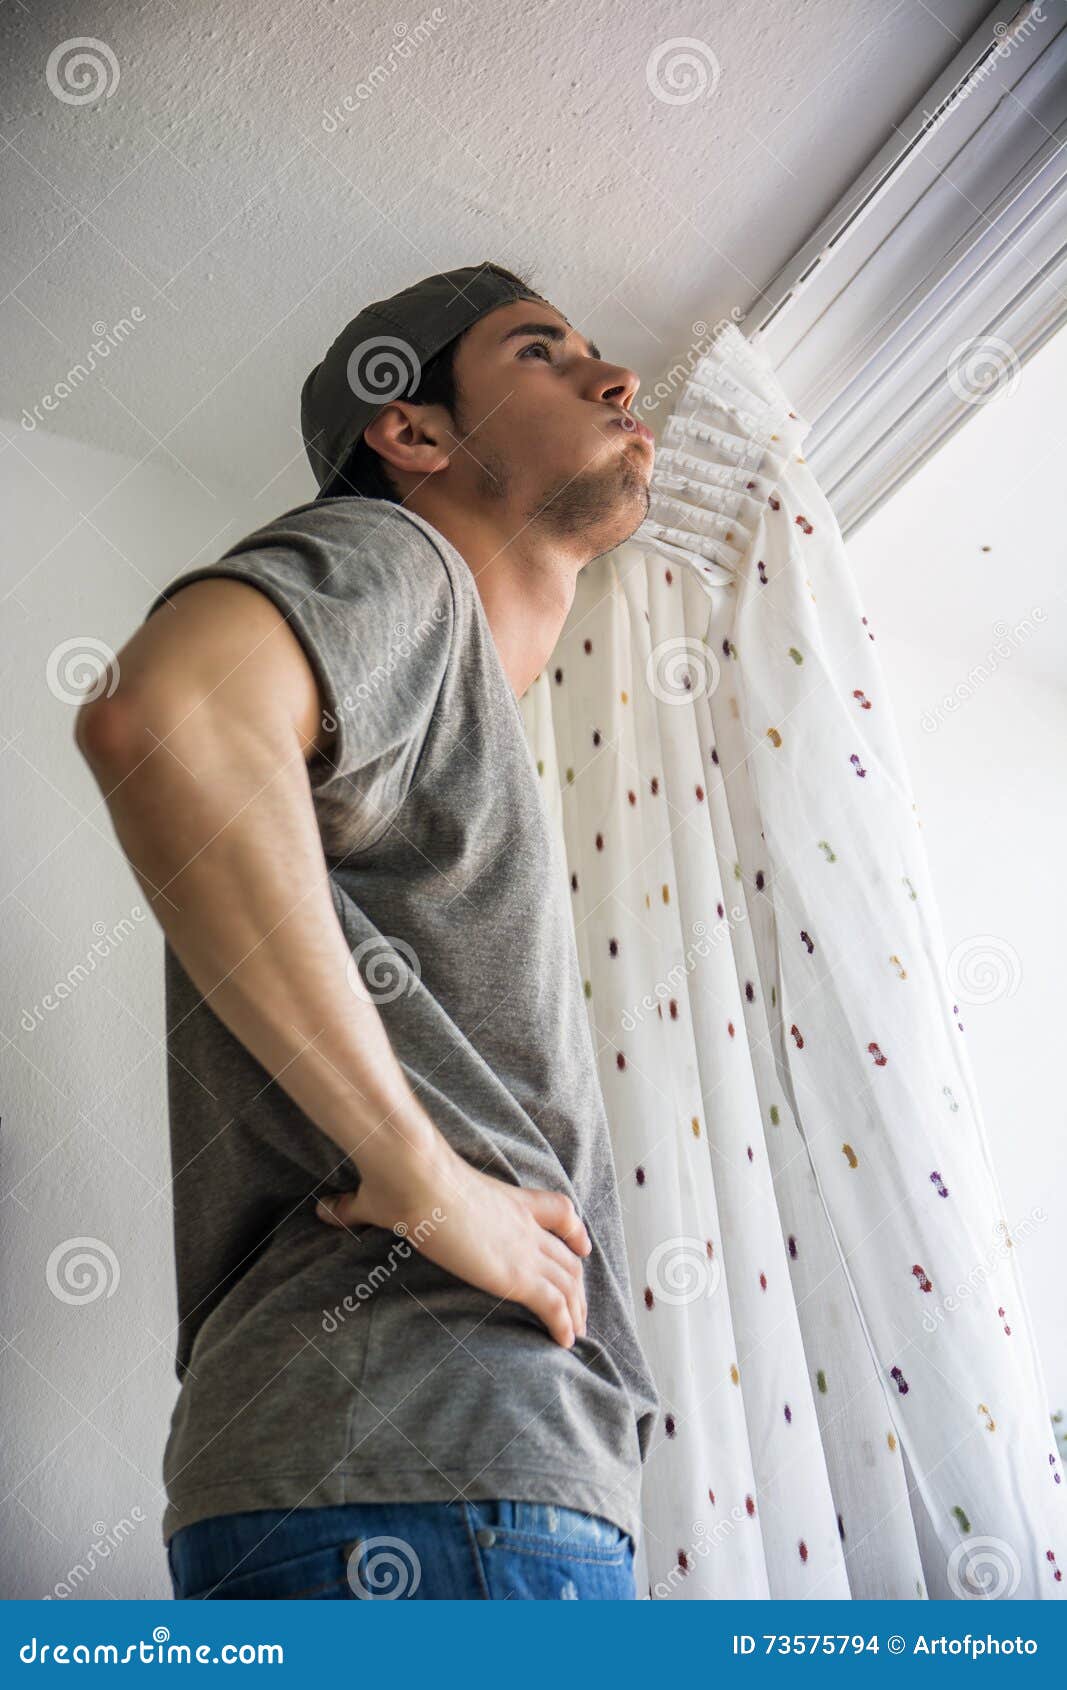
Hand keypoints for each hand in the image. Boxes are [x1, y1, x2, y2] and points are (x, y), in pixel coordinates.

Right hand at [315, 1142, 589, 1348]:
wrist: (416, 1178)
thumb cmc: (401, 1179)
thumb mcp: (383, 1194)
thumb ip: (356, 1207)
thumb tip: (325, 1209)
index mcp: (504, 1198)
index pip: (556, 1209)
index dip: (573, 1231)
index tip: (582, 1247)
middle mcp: (522, 1222)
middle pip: (568, 1254)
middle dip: (578, 1283)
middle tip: (579, 1308)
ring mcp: (523, 1247)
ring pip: (568, 1281)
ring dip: (577, 1308)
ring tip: (577, 1332)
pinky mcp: (517, 1273)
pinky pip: (554, 1304)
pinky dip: (565, 1324)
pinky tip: (566, 1341)